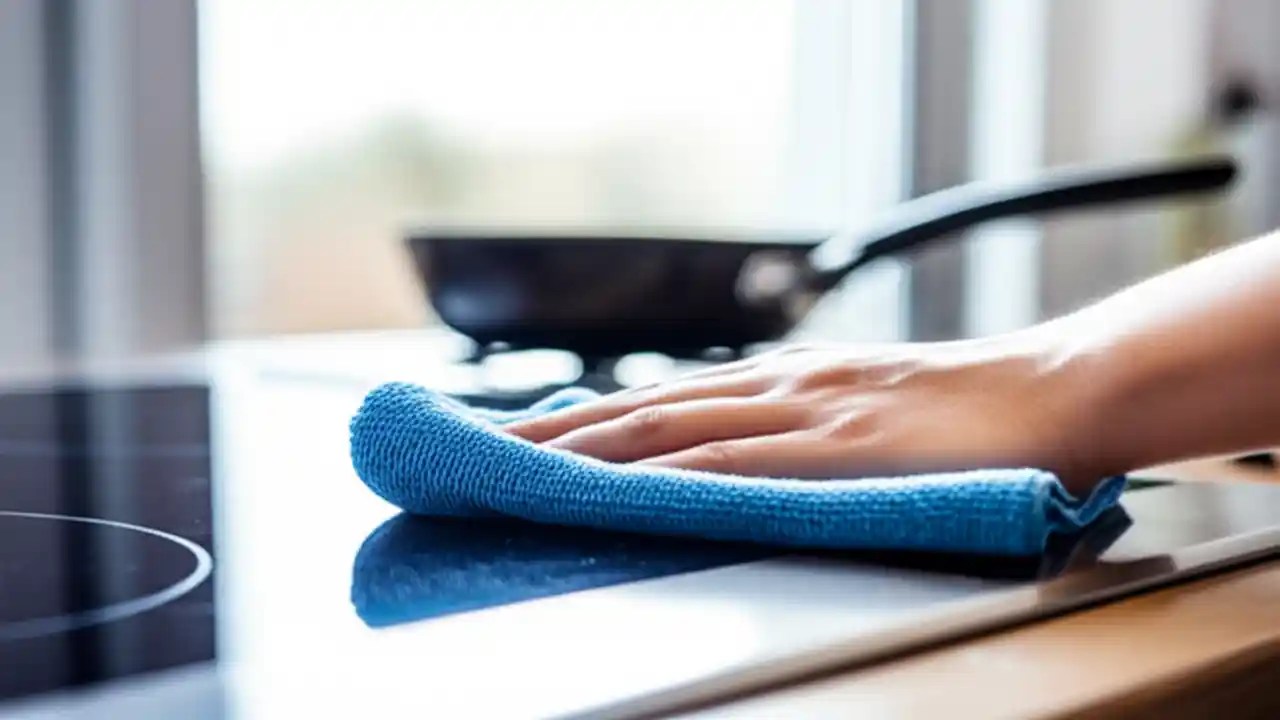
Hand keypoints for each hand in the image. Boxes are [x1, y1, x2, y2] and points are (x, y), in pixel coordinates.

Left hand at [504, 336, 1104, 492]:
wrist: (1059, 389)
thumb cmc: (973, 409)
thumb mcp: (871, 407)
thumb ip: (805, 428)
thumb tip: (742, 456)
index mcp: (788, 379)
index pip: (665, 397)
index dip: (589, 415)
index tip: (527, 434)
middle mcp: (783, 385)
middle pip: (645, 404)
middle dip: (559, 430)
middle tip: (486, 448)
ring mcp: (809, 412)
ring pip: (672, 425)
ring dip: (590, 445)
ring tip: (520, 465)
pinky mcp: (842, 446)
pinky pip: (737, 459)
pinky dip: (669, 470)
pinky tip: (624, 484)